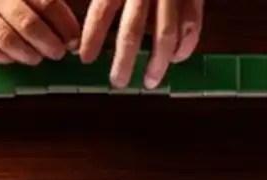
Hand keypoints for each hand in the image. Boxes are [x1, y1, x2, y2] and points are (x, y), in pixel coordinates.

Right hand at [0, 0, 79, 64]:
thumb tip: (62, 9)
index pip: (47, 2)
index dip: (64, 24)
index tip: (74, 38)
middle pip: (27, 22)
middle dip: (48, 42)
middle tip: (59, 52)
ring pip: (4, 37)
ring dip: (25, 53)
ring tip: (37, 59)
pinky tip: (11, 59)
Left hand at [79, 0, 203, 88]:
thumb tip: (75, 19)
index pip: (101, 11)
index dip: (92, 38)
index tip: (85, 59)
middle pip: (132, 31)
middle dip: (124, 61)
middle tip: (117, 82)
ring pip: (165, 34)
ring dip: (157, 63)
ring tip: (150, 82)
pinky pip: (191, 25)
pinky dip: (185, 46)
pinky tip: (176, 59)